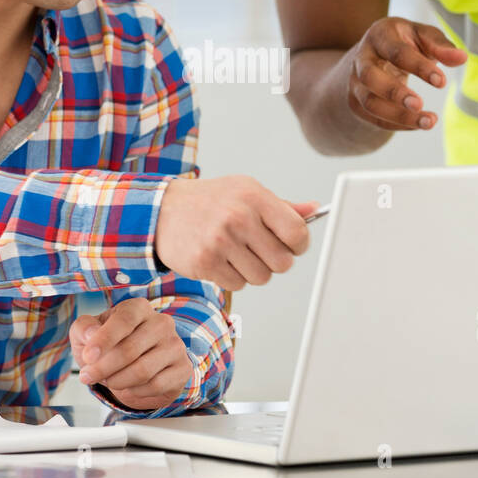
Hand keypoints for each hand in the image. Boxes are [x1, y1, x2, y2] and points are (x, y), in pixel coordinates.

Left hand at [70, 298, 192, 410]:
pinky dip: (135, 390)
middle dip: (103, 368)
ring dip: (117, 381)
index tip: (88, 357)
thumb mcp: (88, 333)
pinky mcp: (182, 368)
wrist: (135, 363)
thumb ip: (83, 328)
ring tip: (108, 380)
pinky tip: (128, 386)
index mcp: (138, 308)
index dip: (104, 339)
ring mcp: (175, 345)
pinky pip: (156, 385)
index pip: (124, 320)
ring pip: (143, 371)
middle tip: (88, 376)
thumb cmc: (110, 343)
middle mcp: (161, 323)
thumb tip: (90, 334)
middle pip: (130, 349)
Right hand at [154, 175, 318, 290]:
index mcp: (254, 197)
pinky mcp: (205, 263)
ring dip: (253, 271)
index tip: (291, 245)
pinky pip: (238, 285)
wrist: (162, 211)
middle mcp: (239, 217)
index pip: (297, 232)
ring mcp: (221, 241)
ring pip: (261, 278)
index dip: (299, 245)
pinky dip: (233, 277)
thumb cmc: (211, 201)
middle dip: (275, 262)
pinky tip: (221, 259)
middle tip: (259, 250)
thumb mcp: (245, 192)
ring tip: (237, 253)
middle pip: (282, 262)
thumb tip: (314, 211)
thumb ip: (280, 206)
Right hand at [346, 16, 466, 132]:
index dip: (419, 67)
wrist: (374, 55)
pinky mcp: (356, 102)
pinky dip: (398, 125)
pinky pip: (374, 118)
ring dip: (399, 116)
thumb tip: (462, 58)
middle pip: (370, 77)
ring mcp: (355, 82)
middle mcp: (362, 58)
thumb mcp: (423, 36)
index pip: (396, 52)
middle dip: (394, 92)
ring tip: (429, 122)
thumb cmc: (405, 42)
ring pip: (370, 103)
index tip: (442, 82)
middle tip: (420, 104)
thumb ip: (441, 46)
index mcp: (380, 35)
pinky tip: (419, 124)